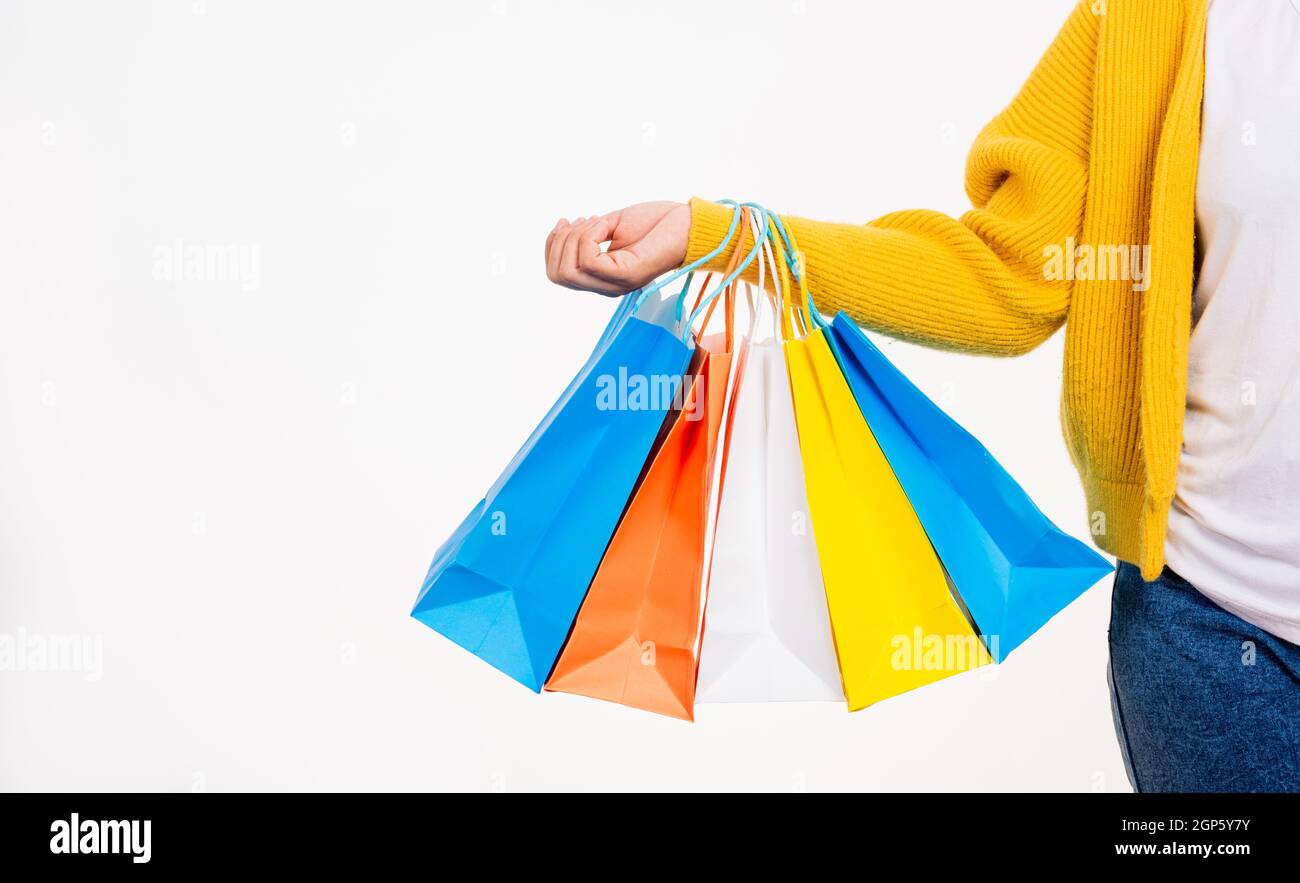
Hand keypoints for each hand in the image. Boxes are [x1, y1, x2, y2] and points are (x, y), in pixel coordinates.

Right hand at [544, 201, 689, 295]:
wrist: (688, 224)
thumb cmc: (655, 223)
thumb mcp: (610, 228)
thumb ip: (586, 236)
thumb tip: (563, 232)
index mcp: (601, 277)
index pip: (557, 274)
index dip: (552, 246)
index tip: (567, 221)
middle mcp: (606, 286)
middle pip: (557, 275)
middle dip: (559, 242)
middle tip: (583, 220)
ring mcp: (615, 283)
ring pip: (568, 271)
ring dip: (573, 238)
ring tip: (596, 221)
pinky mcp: (626, 275)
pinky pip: (589, 260)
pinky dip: (589, 236)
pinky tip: (606, 225)